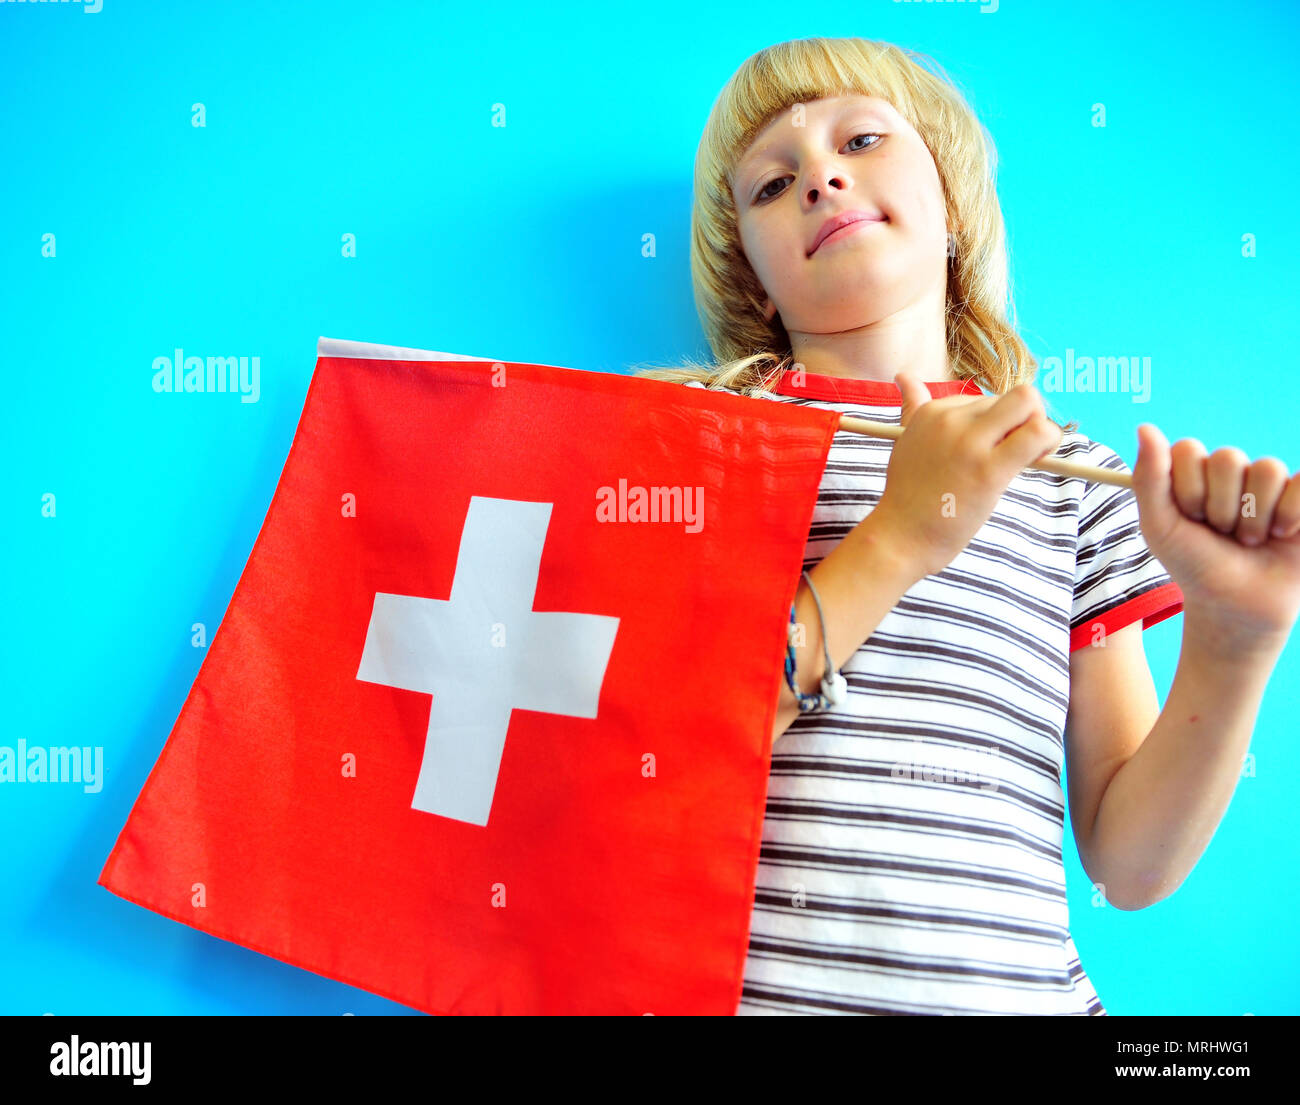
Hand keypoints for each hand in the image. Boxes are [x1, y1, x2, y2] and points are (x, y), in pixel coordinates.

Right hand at [869, 371, 1063, 578]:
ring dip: (1041, 428)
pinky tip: (1040, 459)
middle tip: (1018, 454)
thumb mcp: (907, 441)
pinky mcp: (989, 470)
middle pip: (1013, 399)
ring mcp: (970, 443)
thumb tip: (903, 377)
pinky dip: (1050, 440)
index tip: (995, 447)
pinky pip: (1038, 434)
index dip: (1002, 422)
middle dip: (1025, 423)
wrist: (900, 537)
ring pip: (1029, 405)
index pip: (988, 399)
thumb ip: (912, 406)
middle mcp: (951, 420)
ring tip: (1029, 457)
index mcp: (933, 411)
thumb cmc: (908, 496)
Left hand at [1130, 423, 1299, 644]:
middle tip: (1220, 533)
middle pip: (1228, 458)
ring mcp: (1267, 483)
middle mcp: (1230, 472)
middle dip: (1220, 507)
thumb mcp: (1160, 526)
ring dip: (1254, 517)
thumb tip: (1145, 428)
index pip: (1187, 450)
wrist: (1236, 605)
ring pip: (1267, 470)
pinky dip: (1288, 515)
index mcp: (1192, 472)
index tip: (1188, 518)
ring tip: (1248, 539)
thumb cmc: (1194, 565)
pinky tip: (1281, 535)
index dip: (1187, 489)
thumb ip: (1149, 478)